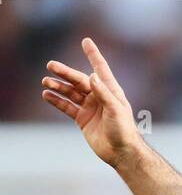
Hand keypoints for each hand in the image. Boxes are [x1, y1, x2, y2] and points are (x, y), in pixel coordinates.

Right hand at [42, 37, 142, 167]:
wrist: (121, 153)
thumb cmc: (124, 130)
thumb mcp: (115, 110)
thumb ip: (103, 93)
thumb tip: (91, 76)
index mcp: (110, 90)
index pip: (100, 69)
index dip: (93, 55)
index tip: (86, 41)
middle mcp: (98, 96)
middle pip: (78, 80)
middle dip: (65, 73)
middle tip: (50, 65)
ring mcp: (89, 107)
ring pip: (70, 93)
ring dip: (58, 86)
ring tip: (45, 82)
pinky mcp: (82, 119)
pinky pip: (67, 107)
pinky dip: (57, 101)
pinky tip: (47, 95)